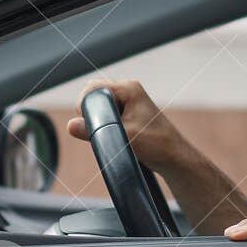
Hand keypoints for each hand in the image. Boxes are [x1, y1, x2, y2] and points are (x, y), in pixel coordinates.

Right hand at [67, 78, 191, 174]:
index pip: (93, 87)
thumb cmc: (157, 145)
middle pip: (95, 95)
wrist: (174, 158)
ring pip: (101, 106)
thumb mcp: (124, 137)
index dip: (85, 105)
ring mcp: (129, 102)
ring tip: (111, 134)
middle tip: (99, 129)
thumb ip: (96, 131)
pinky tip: (114, 136)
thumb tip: (71, 125)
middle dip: (91, 112)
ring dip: (99, 120)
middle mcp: (128, 91)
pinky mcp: (129, 113)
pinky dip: (106, 125)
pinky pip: (108, 114)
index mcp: (129, 88)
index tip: (88, 122)